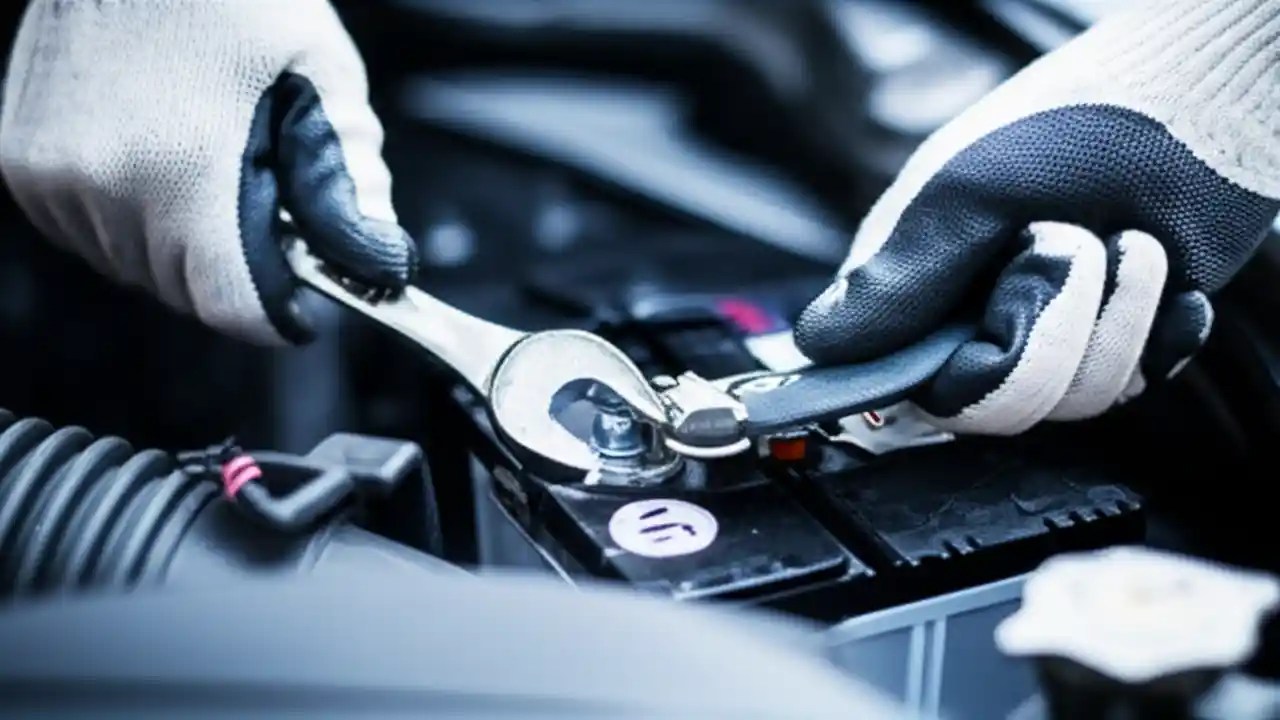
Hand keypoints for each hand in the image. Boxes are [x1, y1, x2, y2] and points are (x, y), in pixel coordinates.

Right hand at [0, 0, 415, 344]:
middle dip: (238, 269)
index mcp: (185, 171)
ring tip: (206, 166)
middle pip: (190, 295)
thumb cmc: (237, 0)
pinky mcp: (23, 166)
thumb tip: (377, 266)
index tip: (303, 297)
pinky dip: (132, 222)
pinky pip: (91, 238)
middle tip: (262, 201)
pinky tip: (158, 159)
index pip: (236, 309)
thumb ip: (350, 186)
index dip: (282, 312)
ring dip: (183, 247)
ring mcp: (53, 177)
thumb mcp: (324, 82)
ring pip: (140, 272)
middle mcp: (104, 184)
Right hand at [795, 0, 1279, 434]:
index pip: (905, 383)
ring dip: (1115, 310)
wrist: (1192, 104)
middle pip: (1001, 404)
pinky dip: (1160, 327)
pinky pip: (1140, 380)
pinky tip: (1157, 272)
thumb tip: (815, 343)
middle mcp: (976, 321)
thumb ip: (894, 278)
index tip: (981, 325)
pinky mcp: (1120, 343)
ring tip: (1120, 238)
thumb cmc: (1065, 128)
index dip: (949, 373)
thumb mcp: (962, 195)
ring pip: (1076, 398)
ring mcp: (1052, 336)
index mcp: (914, 288)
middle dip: (1048, 329)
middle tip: (1061, 243)